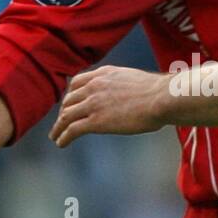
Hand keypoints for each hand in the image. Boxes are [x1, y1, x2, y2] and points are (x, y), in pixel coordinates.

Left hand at [49, 66, 168, 147]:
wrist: (161, 98)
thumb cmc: (158, 92)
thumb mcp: (135, 80)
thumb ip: (124, 86)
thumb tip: (131, 96)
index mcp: (103, 74)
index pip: (77, 82)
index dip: (70, 94)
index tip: (69, 103)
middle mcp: (94, 87)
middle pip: (69, 100)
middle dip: (64, 112)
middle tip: (62, 122)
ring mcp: (93, 104)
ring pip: (66, 116)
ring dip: (59, 127)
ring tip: (56, 136)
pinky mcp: (95, 121)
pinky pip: (72, 130)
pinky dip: (63, 137)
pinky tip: (61, 143)